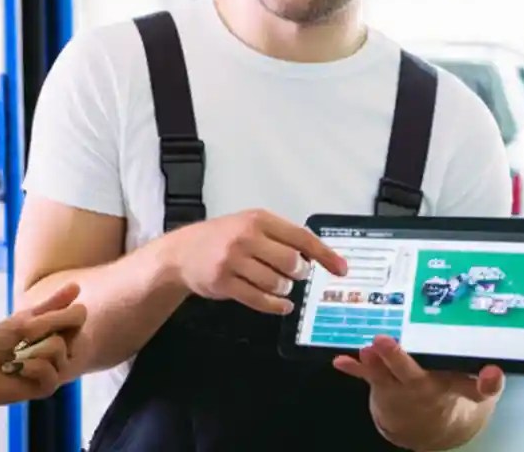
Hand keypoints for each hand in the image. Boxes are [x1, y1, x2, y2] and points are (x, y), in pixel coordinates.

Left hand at [0, 282, 86, 410]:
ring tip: (17, 357)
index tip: (37, 318)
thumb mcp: (24, 319)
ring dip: (32, 349)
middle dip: (44, 328)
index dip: (62, 314)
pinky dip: (30, 367)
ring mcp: (56, 368)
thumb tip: (76, 285)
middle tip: (25, 337)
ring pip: (60, 347)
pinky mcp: (48, 386)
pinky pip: (50, 370)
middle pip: (76, 331)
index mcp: (55, 329)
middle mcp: (60, 348)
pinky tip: (18, 370)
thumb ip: (52, 307)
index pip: (79, 315)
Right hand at [164, 209, 348, 314]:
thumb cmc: (222, 238)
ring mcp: (233, 261)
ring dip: (284, 289)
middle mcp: (246, 237)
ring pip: (276, 283)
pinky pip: (260, 300)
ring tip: (279, 285)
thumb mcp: (249, 224)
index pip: (301, 236)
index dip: (325, 254)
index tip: (342, 269)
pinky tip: (281, 304)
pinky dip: (277, 305)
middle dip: (299, 273)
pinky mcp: (223, 283)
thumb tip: (315, 256)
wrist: (181, 253)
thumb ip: (279, 236)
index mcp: (258, 219)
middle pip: (291, 262)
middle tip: (295, 275)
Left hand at [334, 336, 504, 449]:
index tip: (492, 373)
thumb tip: (495, 373)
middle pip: (410, 373)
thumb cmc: (451, 393)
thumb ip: (487, 384)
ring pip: (383, 374)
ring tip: (365, 349)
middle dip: (396, 358)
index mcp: (450, 387)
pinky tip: (340, 361)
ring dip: (373, 362)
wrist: (427, 424)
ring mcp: (397, 387)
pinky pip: (365, 376)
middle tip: (384, 341)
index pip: (472, 387)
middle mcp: (422, 387)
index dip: (485, 382)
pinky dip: (353, 369)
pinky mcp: (380, 383)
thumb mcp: (473, 393)